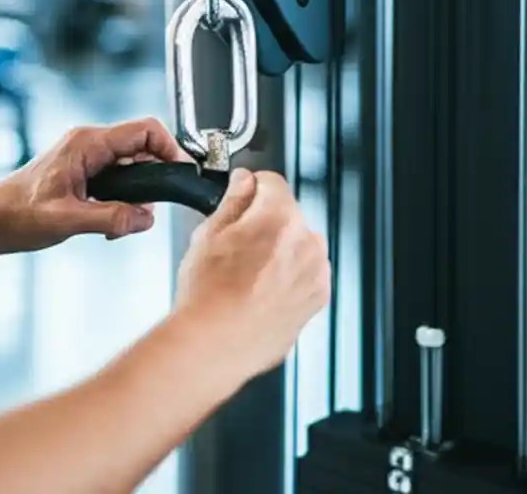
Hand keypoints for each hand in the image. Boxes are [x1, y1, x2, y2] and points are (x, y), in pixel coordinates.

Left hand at [0, 118, 187, 252]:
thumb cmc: (17, 214)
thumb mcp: (66, 220)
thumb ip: (110, 218)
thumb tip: (145, 218)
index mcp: (87, 144)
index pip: (145, 130)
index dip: (170, 148)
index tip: (179, 172)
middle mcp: (90, 145)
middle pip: (143, 150)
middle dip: (152, 183)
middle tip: (145, 211)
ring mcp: (88, 158)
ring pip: (133, 169)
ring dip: (135, 198)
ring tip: (119, 224)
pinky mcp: (86, 173)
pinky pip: (120, 182)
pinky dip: (122, 204)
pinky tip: (108, 224)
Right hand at [171, 169, 330, 380]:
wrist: (216, 344)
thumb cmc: (209, 295)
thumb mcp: (209, 234)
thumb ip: (234, 199)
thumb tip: (244, 181)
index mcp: (279, 216)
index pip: (271, 182)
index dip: (250, 189)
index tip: (242, 198)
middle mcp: (306, 241)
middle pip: (288, 216)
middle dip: (266, 225)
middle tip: (236, 249)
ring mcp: (316, 272)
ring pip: (299, 247)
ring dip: (280, 253)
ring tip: (246, 277)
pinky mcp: (317, 299)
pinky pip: (305, 275)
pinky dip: (289, 280)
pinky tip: (260, 293)